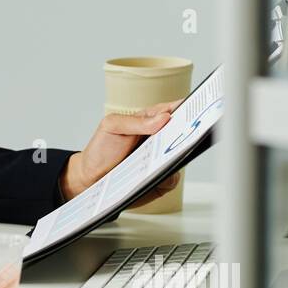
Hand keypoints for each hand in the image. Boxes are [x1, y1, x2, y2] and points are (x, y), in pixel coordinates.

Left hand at [59, 99, 184, 199]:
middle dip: (191, 132)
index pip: (173, 110)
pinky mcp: (160, 180)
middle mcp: (160, 140)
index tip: (196, 107)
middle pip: (184, 134)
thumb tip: (164, 118)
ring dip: (177, 157)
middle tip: (191, 131)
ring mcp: (161, 160)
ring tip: (169, 156)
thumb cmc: (102, 148)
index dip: (187, 107)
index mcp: (150, 121)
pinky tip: (154, 176)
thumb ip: (136, 121)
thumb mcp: (112, 126)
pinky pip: (172, 178)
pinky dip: (166, 177)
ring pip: (181, 158)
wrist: (91, 178)